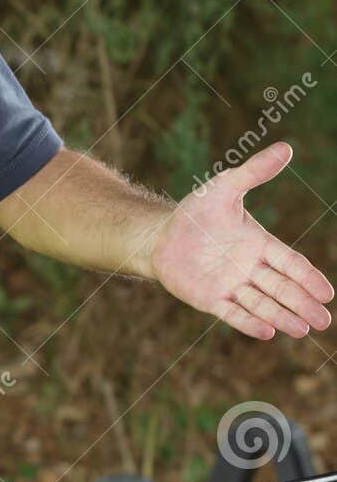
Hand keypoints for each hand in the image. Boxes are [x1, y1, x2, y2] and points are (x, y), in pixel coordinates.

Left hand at [148, 141, 333, 338]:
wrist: (162, 235)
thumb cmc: (197, 212)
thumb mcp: (225, 187)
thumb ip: (255, 172)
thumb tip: (286, 147)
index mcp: (259, 244)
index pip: (290, 263)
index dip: (308, 278)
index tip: (327, 293)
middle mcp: (249, 269)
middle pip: (281, 289)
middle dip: (302, 304)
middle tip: (323, 322)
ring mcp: (231, 286)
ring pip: (262, 304)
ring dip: (282, 317)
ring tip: (302, 330)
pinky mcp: (210, 299)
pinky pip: (233, 313)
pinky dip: (250, 323)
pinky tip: (268, 333)